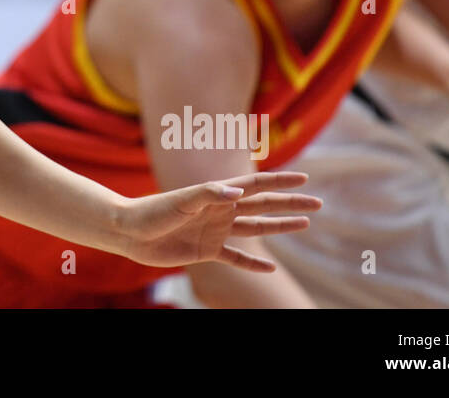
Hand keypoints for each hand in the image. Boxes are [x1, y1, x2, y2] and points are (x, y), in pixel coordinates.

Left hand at [118, 171, 319, 271]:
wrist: (130, 232)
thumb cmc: (152, 210)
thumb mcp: (181, 200)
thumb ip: (209, 193)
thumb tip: (238, 190)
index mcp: (217, 194)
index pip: (256, 186)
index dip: (281, 181)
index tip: (305, 179)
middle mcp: (221, 211)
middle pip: (264, 206)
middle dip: (290, 203)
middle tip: (317, 203)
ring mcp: (215, 231)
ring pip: (256, 229)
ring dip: (279, 227)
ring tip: (304, 224)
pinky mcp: (206, 251)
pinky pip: (236, 258)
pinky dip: (253, 265)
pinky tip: (270, 269)